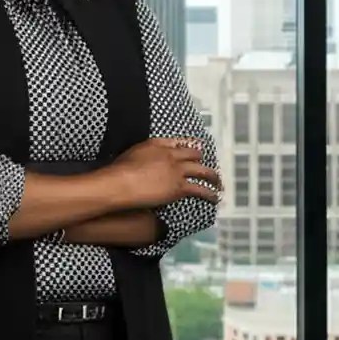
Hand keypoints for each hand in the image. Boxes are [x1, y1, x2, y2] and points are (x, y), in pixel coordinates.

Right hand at [104, 137, 219, 207]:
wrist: (122, 182)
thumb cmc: (120, 170)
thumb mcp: (132, 153)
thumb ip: (145, 152)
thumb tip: (147, 158)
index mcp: (158, 144)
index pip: (178, 142)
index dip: (188, 145)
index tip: (195, 147)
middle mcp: (171, 154)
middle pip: (193, 154)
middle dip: (201, 159)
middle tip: (205, 165)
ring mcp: (177, 170)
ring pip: (202, 171)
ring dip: (212, 177)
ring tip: (218, 183)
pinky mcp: (180, 187)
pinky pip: (200, 189)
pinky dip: (210, 194)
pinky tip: (214, 198)